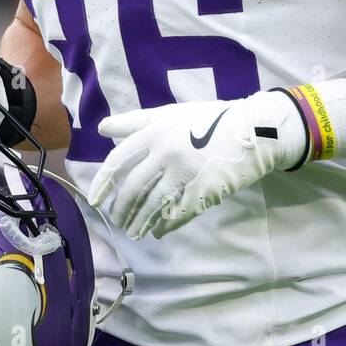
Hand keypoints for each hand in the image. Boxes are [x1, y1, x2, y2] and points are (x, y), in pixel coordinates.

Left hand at [87, 90, 306, 240]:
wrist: (251, 130)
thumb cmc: (206, 120)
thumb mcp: (168, 114)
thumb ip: (134, 121)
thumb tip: (102, 129)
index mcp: (154, 132)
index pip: (118, 161)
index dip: (103, 183)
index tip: (94, 200)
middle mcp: (165, 152)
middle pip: (133, 187)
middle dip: (121, 208)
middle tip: (116, 220)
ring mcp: (185, 173)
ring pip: (152, 204)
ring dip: (139, 222)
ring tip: (132, 232)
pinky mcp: (203, 190)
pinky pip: (177, 214)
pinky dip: (164, 226)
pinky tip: (157, 232)